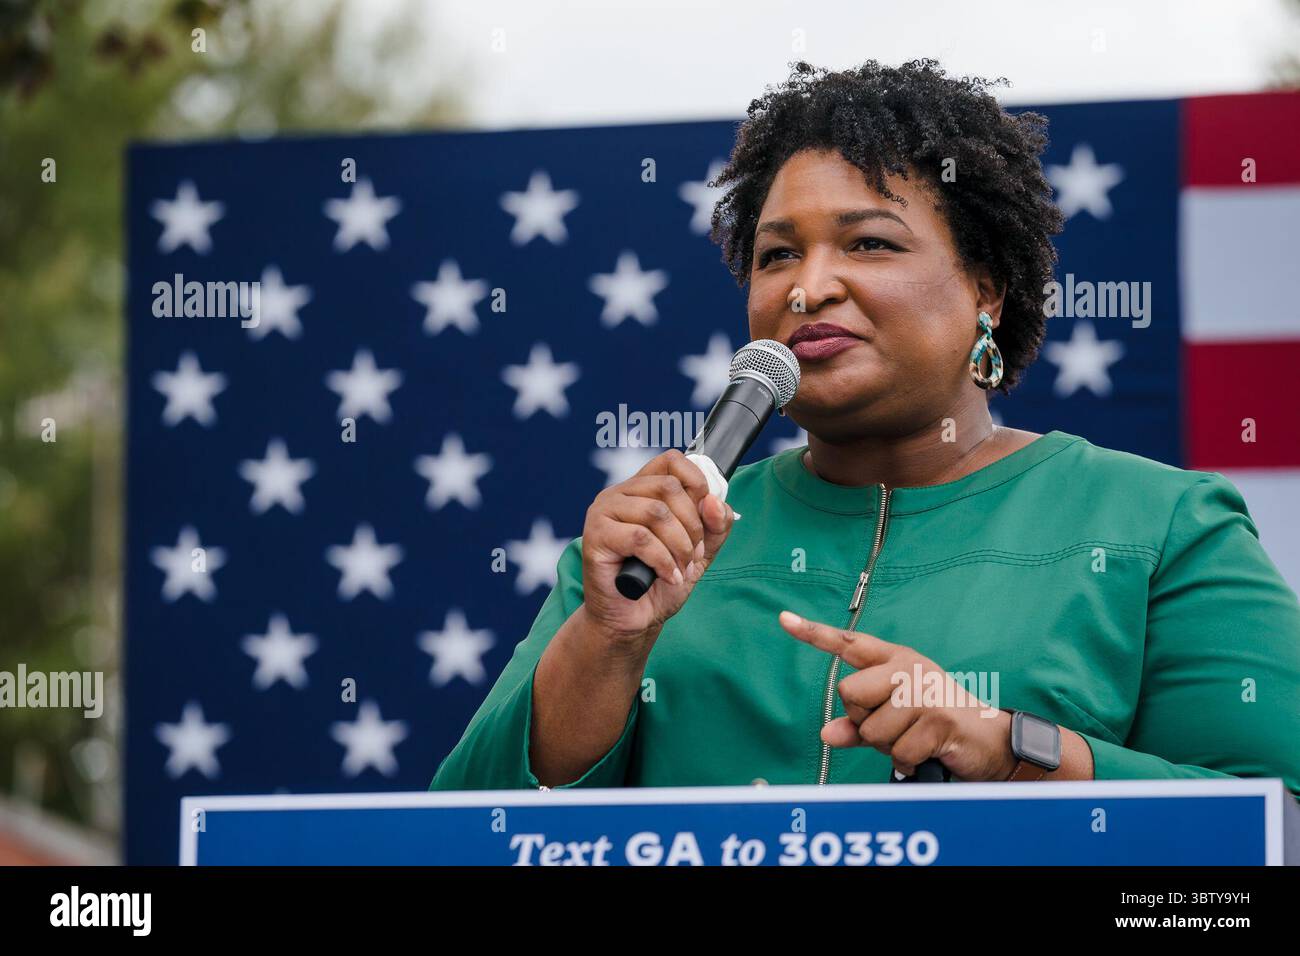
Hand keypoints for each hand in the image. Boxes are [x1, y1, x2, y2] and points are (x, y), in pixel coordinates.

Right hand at [581, 449, 735, 644]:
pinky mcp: (595, 535)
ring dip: (679, 546)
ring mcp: (603, 512)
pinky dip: (662, 560)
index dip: (697, 482)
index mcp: (642, 489)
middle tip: (694, 555)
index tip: (705, 514)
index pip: (672, 460)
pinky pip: (640, 537)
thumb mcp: (700, 552)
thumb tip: (715, 501)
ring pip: (656, 512)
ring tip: (680, 569)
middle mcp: (620, 493)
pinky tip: (667, 576)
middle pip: (668, 487)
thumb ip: (714, 525)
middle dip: (692, 525)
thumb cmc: (660, 583)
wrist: (633, 620)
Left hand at [778, 611, 1017, 781]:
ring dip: (888, 746)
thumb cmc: (935, 726)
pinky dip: (906, 760)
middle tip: (895, 726)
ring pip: (871, 729)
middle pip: (850, 693)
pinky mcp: (936, 717)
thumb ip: (858, 725)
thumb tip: (826, 735)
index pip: (849, 644)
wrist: (989, 741)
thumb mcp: (894, 721)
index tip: (783, 619)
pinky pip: (896, 750)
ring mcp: (923, 690)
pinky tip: (925, 752)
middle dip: (864, 721)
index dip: (813, 634)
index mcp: (894, 660)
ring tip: (914, 739)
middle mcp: (907, 667)